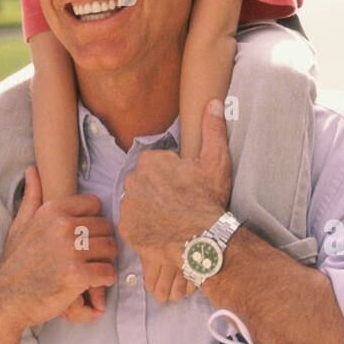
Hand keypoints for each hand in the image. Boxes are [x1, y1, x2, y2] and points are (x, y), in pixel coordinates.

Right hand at [0, 167, 116, 326]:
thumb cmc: (16, 263)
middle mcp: (63, 226)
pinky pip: (108, 272)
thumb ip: (32, 196)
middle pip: (106, 227)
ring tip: (93, 270)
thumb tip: (32, 170)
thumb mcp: (20, 225)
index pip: (95, 204)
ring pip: (110, 249)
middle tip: (92, 257)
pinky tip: (93, 285)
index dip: (93, 221)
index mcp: (52, 210)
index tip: (86, 236)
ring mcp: (70, 250)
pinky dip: (105, 281)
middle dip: (102, 242)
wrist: (6, 298)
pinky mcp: (76, 275)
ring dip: (106, 262)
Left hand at [118, 99, 231, 299]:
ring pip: (138, 203)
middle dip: (158, 191)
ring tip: (172, 219)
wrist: (203, 240)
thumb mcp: (216, 160)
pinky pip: (133, 225)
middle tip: (179, 203)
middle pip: (145, 183)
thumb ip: (212, 128)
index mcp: (150, 161)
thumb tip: (214, 103)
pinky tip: (162, 231)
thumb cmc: (209, 199)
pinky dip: (144, 228)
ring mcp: (127, 206)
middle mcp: (132, 181)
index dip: (172, 176)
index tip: (185, 187)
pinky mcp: (126, 229)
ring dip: (150, 209)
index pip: (156, 166)